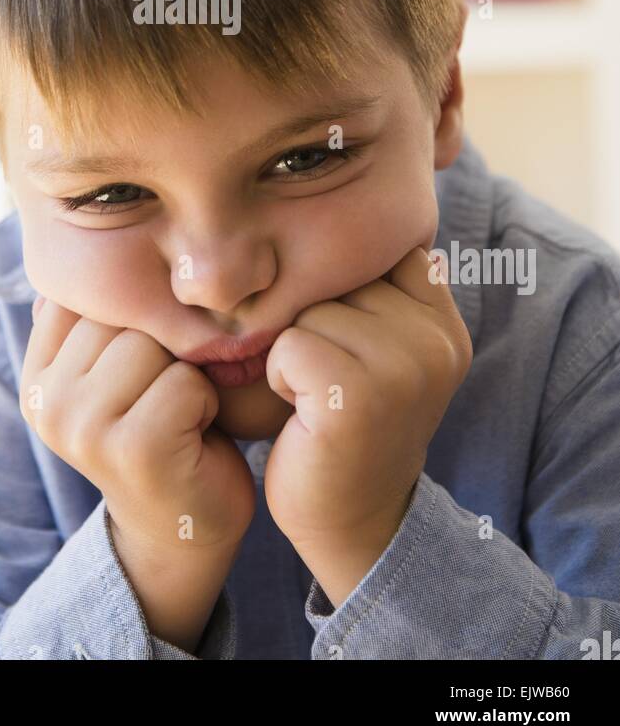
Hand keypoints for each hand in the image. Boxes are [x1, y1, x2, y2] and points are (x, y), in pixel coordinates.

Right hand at [20, 297, 255, 553]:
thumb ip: (88, 321)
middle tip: (164, 394)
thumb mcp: (114, 370)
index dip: (134, 319)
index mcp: (36, 376)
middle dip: (162, 344)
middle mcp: (46, 402)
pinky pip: (184, 382)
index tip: (142, 364)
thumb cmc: (159, 431)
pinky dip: (204, 402)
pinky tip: (193, 434)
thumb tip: (69, 246)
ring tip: (177, 412)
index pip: (88, 295)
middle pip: (123, 316)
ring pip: (153, 343)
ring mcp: (82, 428)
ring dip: (185, 373)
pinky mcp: (130, 449)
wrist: (181, 528)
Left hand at [262, 246, 472, 603]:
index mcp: (444, 321)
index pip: (376, 251)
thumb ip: (377, 287)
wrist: (351, 521)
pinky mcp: (360, 396)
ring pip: (309, 309)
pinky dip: (281, 376)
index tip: (348, 345)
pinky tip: (304, 412)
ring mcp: (404, 367)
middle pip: (335, 276)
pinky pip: (290, 345)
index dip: (341, 288)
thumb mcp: (380, 345)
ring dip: (295, 350)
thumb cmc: (346, 420)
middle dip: (314, 320)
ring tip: (319, 395)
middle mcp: (436, 340)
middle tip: (330, 379)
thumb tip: (335, 204)